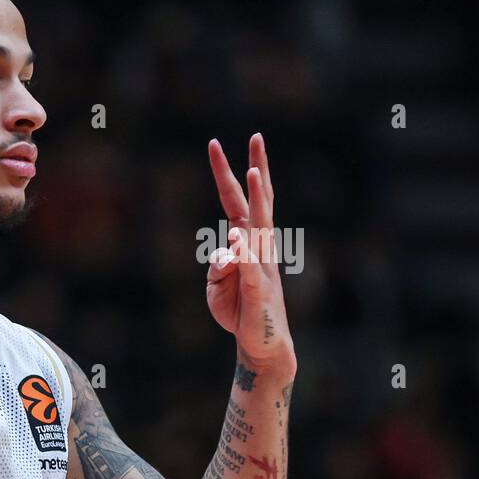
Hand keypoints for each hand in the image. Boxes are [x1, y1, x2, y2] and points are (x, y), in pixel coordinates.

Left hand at [205, 133, 295, 375]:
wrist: (261, 342)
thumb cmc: (239, 310)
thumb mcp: (216, 287)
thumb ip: (216, 266)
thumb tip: (225, 249)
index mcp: (245, 242)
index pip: (234, 200)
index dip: (226, 173)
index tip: (216, 143)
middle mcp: (258, 247)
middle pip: (257, 201)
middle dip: (256, 168)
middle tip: (257, 135)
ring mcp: (262, 265)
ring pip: (260, 225)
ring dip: (257, 199)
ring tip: (254, 173)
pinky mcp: (259, 289)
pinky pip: (251, 267)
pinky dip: (244, 253)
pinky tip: (239, 238)